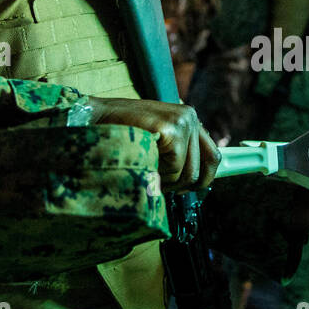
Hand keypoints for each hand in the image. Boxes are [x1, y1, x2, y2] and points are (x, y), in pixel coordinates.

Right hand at [86, 97, 220, 190]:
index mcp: (189, 119)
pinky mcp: (171, 129)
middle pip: (200, 170)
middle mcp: (190, 117)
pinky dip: (158, 174)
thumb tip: (195, 183)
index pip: (213, 156)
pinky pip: (174, 168)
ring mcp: (182, 121)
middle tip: (157, 183)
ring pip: (187, 172)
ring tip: (147, 169)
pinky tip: (144, 161)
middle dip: (178, 185)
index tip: (185, 191)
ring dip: (165, 180)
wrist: (94, 119)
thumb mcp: (156, 140)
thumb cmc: (121, 133)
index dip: (203, 180)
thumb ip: (177, 154)